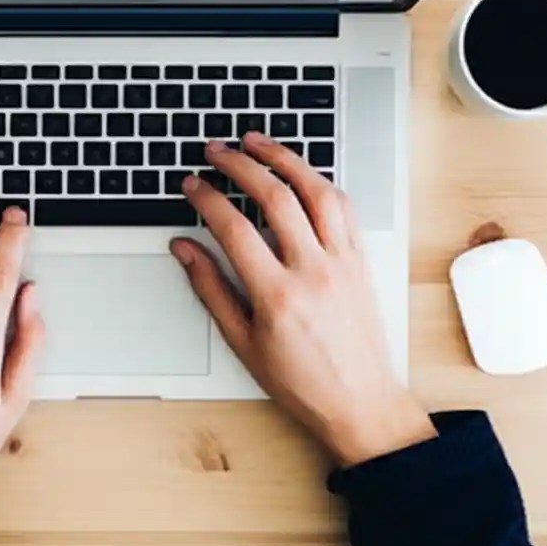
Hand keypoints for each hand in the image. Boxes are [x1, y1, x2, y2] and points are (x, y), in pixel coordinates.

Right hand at [171, 132, 435, 466]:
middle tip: (217, 151)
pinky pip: (343, 207)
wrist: (361, 402)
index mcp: (278, 296)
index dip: (207, 199)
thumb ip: (210, 288)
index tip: (192, 186)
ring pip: (317, 191)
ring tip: (258, 142)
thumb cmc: (302, 382)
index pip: (234, 229)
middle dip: (241, 165)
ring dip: (285, 159)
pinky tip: (300, 172)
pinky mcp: (361, 261)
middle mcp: (314, 272)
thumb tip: (185, 249)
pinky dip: (319, 181)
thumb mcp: (242, 342)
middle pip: (275, 198)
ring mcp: (343, 262)